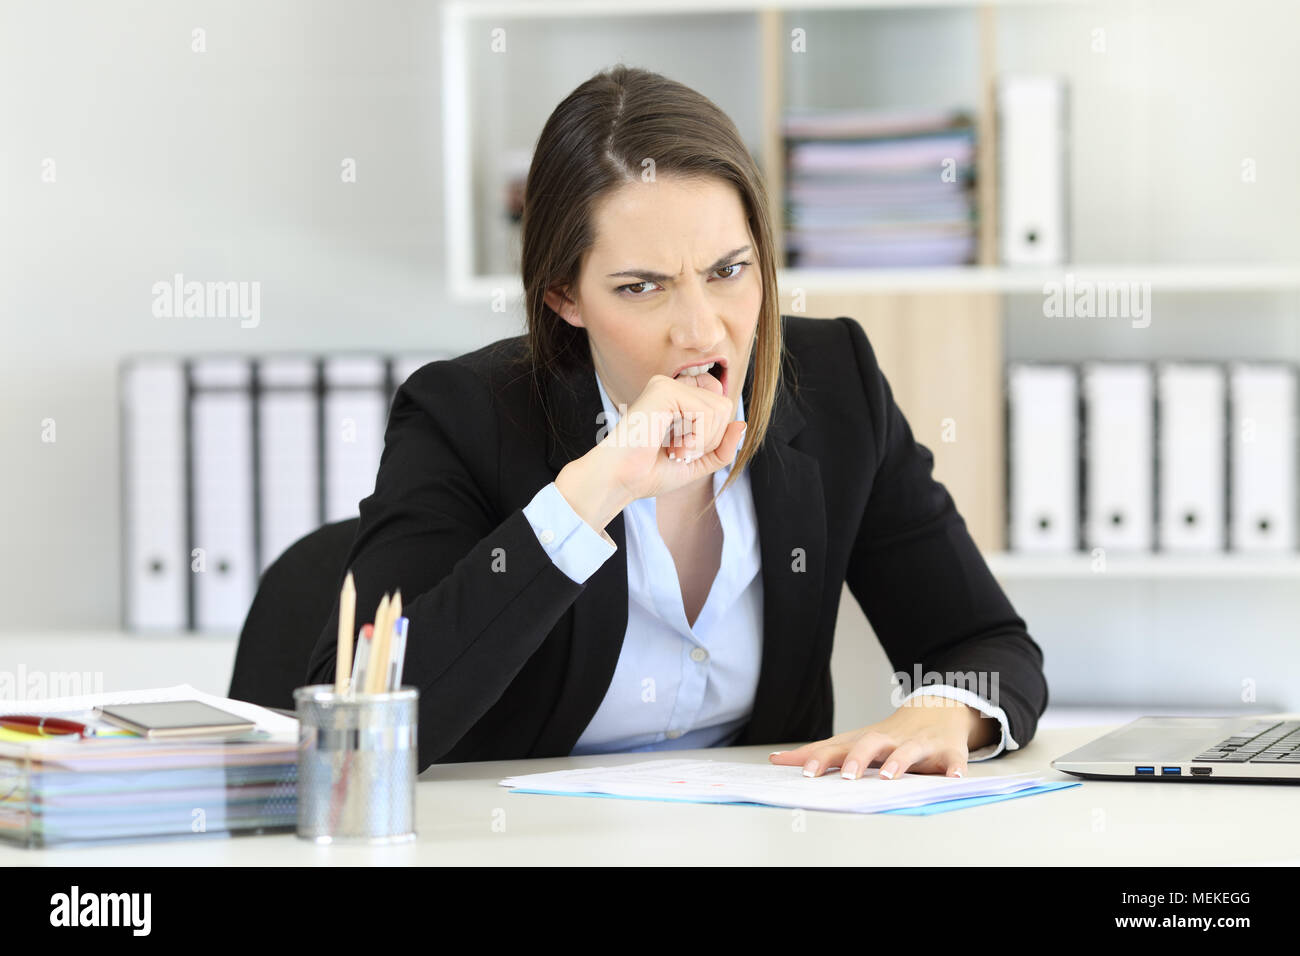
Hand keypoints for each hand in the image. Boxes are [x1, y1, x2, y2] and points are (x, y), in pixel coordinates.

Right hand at [555, 372, 746, 530]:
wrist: (620, 481)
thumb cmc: (649, 473)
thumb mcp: (697, 462)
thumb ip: (723, 447)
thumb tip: (743, 423)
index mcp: (677, 398)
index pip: (721, 403)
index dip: (714, 433)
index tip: (686, 449)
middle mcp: (672, 385)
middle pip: (725, 406)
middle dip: (710, 440)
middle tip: (678, 452)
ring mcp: (667, 385)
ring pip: (721, 409)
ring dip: (702, 441)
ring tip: (674, 450)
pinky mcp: (664, 390)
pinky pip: (707, 412)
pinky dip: (697, 439)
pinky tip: (672, 446)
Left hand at [768, 698, 998, 779]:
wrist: (938, 709)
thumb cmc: (888, 735)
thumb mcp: (853, 741)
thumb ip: (819, 753)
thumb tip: (776, 760)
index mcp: (866, 741)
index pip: (838, 748)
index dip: (821, 759)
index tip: (804, 772)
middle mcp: (890, 740)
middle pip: (871, 744)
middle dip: (859, 759)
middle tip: (847, 777)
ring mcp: (919, 745)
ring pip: (909, 751)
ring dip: (900, 762)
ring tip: (892, 775)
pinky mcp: (948, 752)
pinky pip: (953, 760)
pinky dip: (955, 768)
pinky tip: (954, 777)